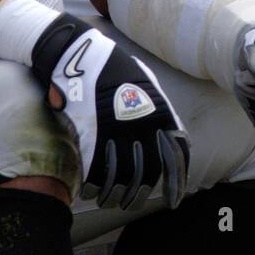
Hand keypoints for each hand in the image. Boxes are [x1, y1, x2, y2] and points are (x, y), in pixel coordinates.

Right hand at [31, 15, 187, 209]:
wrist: (78, 52)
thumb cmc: (114, 68)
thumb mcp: (147, 84)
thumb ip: (161, 112)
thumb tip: (175, 138)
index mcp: (159, 112)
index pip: (175, 156)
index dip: (176, 181)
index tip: (174, 198)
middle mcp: (141, 124)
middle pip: (146, 173)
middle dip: (140, 194)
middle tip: (133, 203)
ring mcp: (115, 131)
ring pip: (120, 177)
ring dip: (116, 195)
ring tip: (110, 201)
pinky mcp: (88, 135)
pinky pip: (95, 170)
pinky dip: (94, 186)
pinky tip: (91, 192)